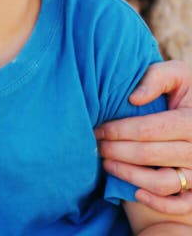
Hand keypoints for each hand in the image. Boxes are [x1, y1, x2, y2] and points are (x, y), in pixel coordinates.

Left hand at [97, 60, 191, 214]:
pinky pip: (182, 203)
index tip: (98, 130)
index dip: (118, 131)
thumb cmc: (185, 89)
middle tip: (96, 146)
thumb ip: (155, 78)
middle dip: (116, 151)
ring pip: (163, 182)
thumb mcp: (176, 74)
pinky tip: (135, 192)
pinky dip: (159, 203)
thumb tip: (133, 99)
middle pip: (149, 155)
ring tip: (107, 164)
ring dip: (130, 175)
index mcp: (191, 121)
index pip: (148, 130)